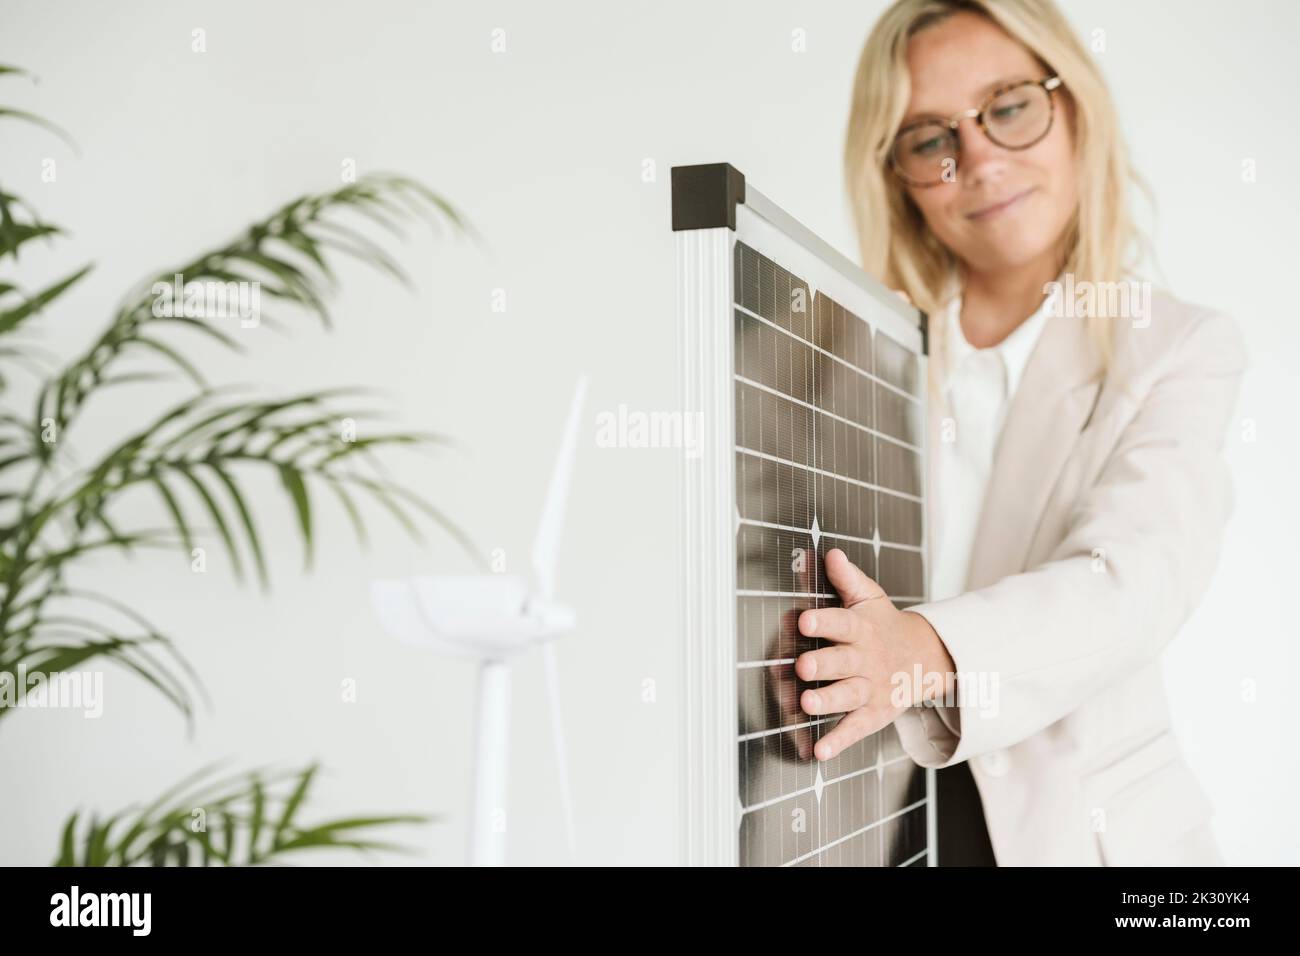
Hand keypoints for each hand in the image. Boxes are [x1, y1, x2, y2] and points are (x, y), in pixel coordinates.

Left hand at [794, 548, 948, 760]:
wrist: (923, 658)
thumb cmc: (883, 624)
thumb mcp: (870, 597)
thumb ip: (847, 579)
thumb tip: (829, 554)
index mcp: (861, 629)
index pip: (842, 623)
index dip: (823, 622)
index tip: (804, 619)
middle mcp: (865, 660)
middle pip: (842, 662)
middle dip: (823, 664)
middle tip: (802, 665)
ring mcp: (870, 689)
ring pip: (848, 696)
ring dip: (827, 701)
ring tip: (807, 703)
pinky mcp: (874, 714)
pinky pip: (855, 729)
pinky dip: (838, 742)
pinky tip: (819, 752)